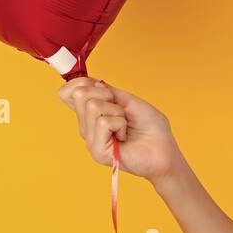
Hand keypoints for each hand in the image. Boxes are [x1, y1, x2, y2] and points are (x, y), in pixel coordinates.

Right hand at [56, 78, 181, 181]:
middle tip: (122, 110)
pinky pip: (104, 123)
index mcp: (93, 114)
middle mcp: (87, 126)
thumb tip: (87, 82)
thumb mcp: (128, 101)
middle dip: (106, 95)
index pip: (68, 93)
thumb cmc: (151, 127)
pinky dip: (121, 124)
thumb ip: (106, 91)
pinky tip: (124, 136)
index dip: (79, 82)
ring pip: (93, 106)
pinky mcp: (97, 151)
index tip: (100, 86)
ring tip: (126, 126)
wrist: (164, 150)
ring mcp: (91, 139)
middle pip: (80, 94)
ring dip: (118, 112)